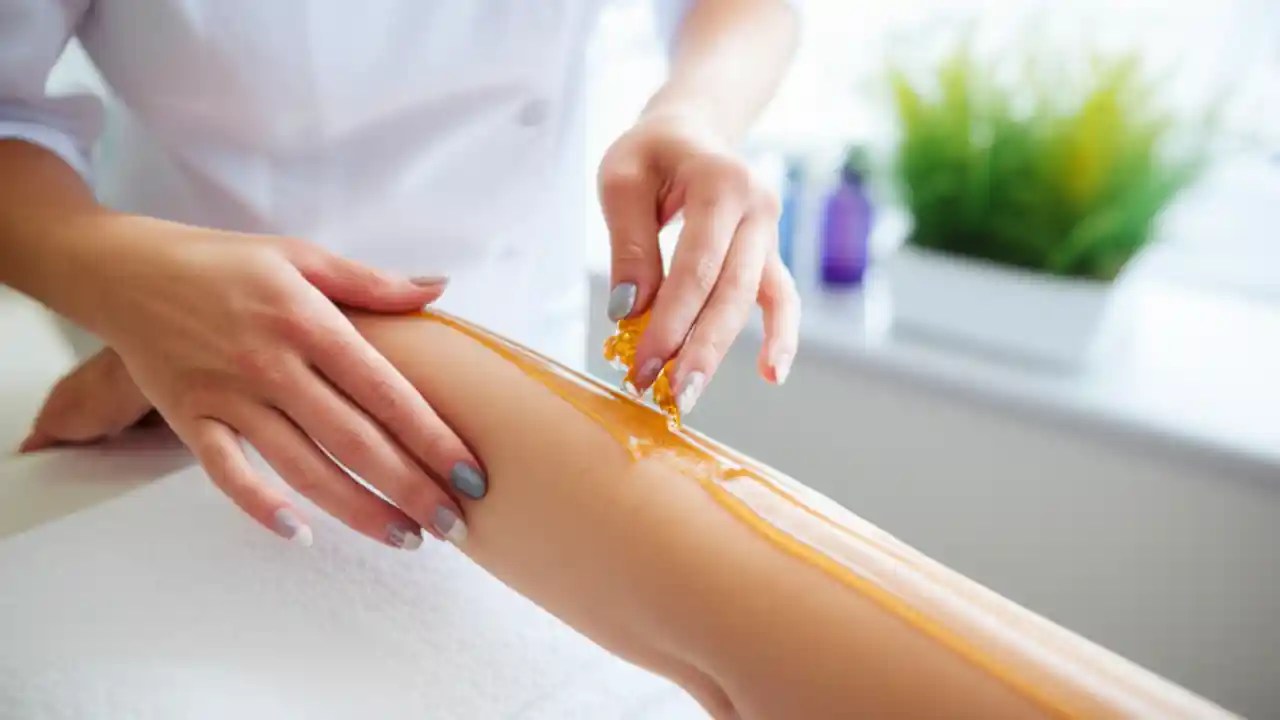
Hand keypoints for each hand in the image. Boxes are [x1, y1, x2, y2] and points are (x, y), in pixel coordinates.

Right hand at [22, 215, 481, 548]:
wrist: (125, 271)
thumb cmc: (225, 262)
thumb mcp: (301, 254)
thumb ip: (372, 281)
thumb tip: (439, 289)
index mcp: (308, 321)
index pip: (386, 391)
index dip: (432, 437)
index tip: (472, 472)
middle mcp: (272, 364)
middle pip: (354, 441)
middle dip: (410, 488)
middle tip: (454, 524)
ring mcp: (228, 397)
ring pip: (302, 468)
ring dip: (357, 510)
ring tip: (405, 538)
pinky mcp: (189, 419)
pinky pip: (226, 474)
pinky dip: (259, 507)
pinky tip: (301, 536)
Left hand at [597, 113, 799, 415]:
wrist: (692, 129)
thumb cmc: (651, 153)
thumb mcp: (622, 180)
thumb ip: (629, 243)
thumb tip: (630, 310)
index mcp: (721, 180)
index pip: (696, 266)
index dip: (670, 321)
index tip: (641, 366)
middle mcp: (756, 207)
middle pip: (729, 291)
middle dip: (697, 348)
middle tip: (668, 394)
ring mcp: (768, 231)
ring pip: (750, 300)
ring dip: (720, 350)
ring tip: (691, 394)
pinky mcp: (768, 251)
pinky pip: (781, 296)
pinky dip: (782, 334)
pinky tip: (773, 374)